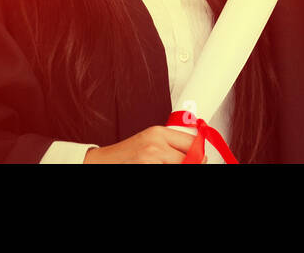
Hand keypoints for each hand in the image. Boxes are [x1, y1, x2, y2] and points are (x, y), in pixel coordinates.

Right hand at [83, 126, 203, 163]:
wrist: (101, 162)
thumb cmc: (125, 154)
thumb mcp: (149, 141)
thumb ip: (170, 143)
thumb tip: (197, 152)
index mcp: (158, 133)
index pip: (192, 142)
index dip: (199, 154)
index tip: (201, 158)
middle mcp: (155, 145)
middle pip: (189, 158)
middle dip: (191, 164)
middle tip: (188, 164)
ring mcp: (150, 160)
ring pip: (180, 165)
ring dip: (179, 167)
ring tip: (166, 164)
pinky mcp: (145, 169)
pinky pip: (167, 171)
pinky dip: (167, 170)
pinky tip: (159, 168)